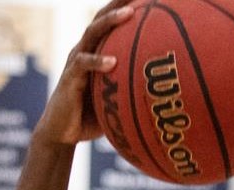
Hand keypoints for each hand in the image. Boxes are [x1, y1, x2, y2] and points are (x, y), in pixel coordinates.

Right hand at [36, 1, 138, 146]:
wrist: (63, 132)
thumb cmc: (95, 116)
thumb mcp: (118, 98)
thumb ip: (136, 88)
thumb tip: (171, 93)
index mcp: (97, 51)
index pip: (111, 22)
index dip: (124, 6)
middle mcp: (85, 50)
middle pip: (101, 18)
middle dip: (118, 3)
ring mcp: (76, 61)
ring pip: (92, 34)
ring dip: (110, 22)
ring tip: (129, 14)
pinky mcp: (70, 78)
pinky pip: (83, 65)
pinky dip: (98, 62)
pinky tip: (112, 62)